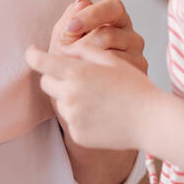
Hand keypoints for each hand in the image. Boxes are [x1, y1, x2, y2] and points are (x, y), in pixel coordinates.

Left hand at [25, 35, 156, 151]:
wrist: (151, 121)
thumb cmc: (133, 86)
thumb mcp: (110, 60)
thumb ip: (83, 49)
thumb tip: (62, 48)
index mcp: (76, 73)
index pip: (40, 62)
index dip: (33, 55)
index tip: (32, 51)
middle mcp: (69, 95)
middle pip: (45, 83)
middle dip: (55, 77)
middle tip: (75, 77)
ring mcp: (72, 117)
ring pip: (59, 103)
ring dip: (69, 97)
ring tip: (97, 98)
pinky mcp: (77, 134)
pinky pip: (71, 121)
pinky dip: (80, 116)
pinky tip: (101, 115)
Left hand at [48, 0, 147, 75]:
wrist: (89, 94)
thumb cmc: (74, 61)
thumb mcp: (67, 37)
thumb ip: (73, 18)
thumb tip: (83, 1)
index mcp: (118, 20)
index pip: (113, 7)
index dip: (91, 15)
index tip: (71, 27)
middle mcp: (132, 37)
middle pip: (108, 34)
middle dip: (82, 46)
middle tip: (65, 56)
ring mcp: (139, 57)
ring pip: (111, 56)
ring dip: (86, 64)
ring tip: (72, 71)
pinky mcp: (139, 76)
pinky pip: (115, 75)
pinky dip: (96, 77)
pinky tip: (84, 84)